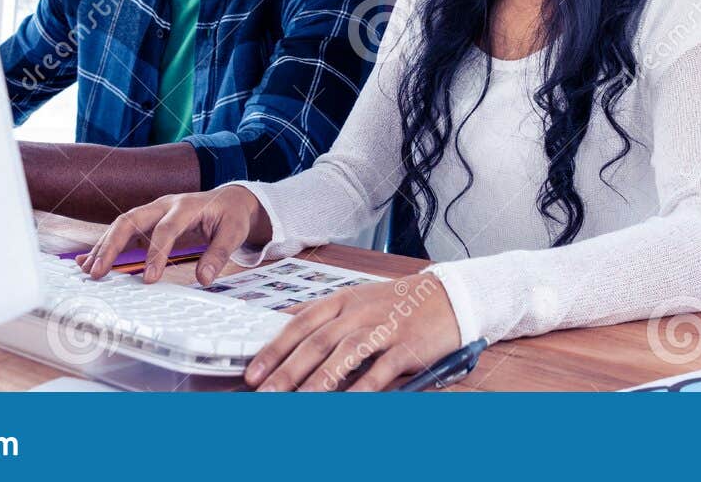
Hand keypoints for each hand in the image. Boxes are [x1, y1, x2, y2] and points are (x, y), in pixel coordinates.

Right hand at [78, 186, 267, 284]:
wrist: (231, 198)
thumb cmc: (232, 215)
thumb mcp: (235, 232)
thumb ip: (219, 254)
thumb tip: (204, 279)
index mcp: (187, 206)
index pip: (166, 230)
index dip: (156, 254)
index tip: (149, 280)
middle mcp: (166, 204)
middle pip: (132, 219)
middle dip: (112, 244)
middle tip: (98, 272)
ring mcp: (154, 209)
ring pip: (122, 223)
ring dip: (104, 245)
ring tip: (88, 269)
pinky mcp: (149, 219)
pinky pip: (124, 229)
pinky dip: (106, 243)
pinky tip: (89, 259)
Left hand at [244, 274, 461, 391]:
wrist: (448, 295)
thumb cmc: (397, 301)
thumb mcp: (356, 297)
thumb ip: (321, 312)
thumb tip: (279, 324)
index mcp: (343, 300)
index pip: (300, 323)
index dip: (274, 349)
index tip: (253, 374)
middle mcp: (360, 312)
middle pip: (317, 342)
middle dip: (287, 372)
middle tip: (265, 396)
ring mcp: (384, 327)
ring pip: (345, 353)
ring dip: (319, 381)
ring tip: (299, 404)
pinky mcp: (408, 345)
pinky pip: (382, 369)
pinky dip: (364, 388)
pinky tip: (349, 404)